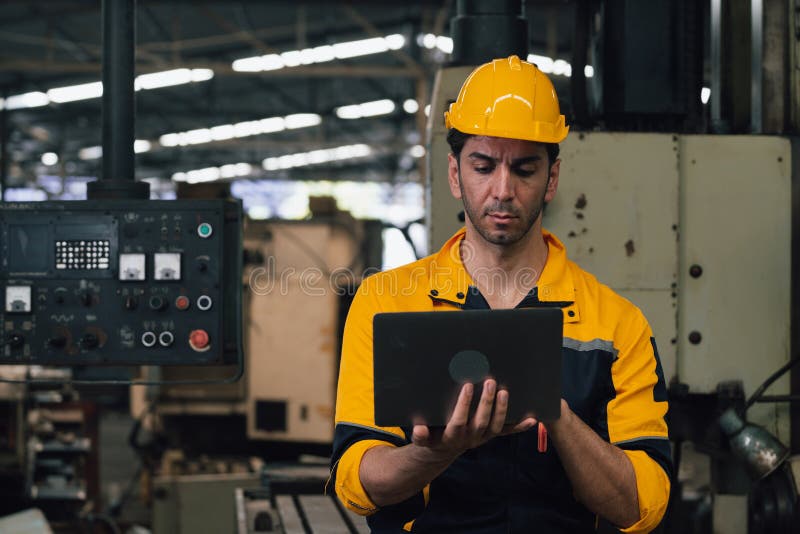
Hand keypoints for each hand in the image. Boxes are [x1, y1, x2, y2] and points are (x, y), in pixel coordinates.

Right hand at [410, 379, 536, 457]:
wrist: (441, 451)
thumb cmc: (430, 437)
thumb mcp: (422, 438)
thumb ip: (420, 435)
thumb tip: (419, 429)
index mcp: (452, 436)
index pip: (459, 420)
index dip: (464, 404)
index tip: (468, 386)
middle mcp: (470, 438)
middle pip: (481, 421)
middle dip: (487, 402)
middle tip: (491, 381)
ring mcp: (482, 437)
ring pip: (496, 426)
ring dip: (502, 410)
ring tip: (505, 391)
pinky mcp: (491, 435)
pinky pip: (507, 432)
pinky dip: (520, 427)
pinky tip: (532, 419)